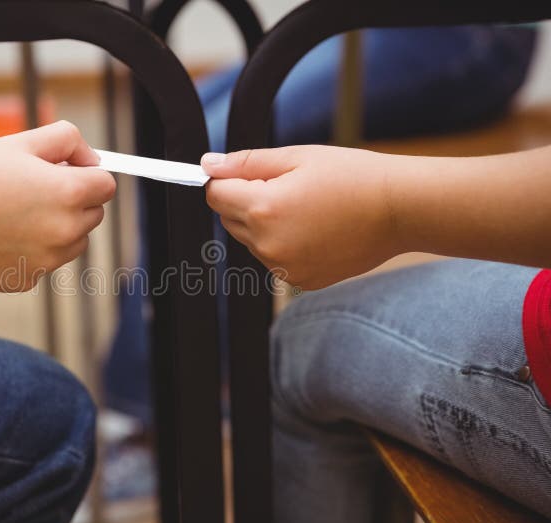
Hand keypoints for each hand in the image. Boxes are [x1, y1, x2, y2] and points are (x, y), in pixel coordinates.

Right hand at [0, 120, 114, 291]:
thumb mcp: (23, 141)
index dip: (88, 174)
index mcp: (70, 193)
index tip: (66, 171)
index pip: (106, 186)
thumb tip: (92, 160)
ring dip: (57, 228)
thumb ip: (68, 141)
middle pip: (92, 216)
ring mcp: (45, 261)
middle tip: (34, 189)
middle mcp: (65, 232)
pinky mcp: (24, 280)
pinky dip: (30, 250)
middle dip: (74, 201)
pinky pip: (42, 262)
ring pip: (71, 243)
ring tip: (14, 212)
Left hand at [202, 145, 401, 289]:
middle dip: (246, 201)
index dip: (226, 180)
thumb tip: (207, 165)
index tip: (247, 173)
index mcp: (263, 208)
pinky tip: (316, 230)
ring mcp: (284, 267)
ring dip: (264, 225)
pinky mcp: (300, 281)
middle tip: (288, 187)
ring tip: (307, 208)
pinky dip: (285, 244)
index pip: (214, 195)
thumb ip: (245, 163)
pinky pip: (275, 259)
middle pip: (229, 220)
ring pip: (251, 241)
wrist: (400, 210)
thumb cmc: (353, 177)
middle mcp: (267, 244)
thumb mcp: (296, 157)